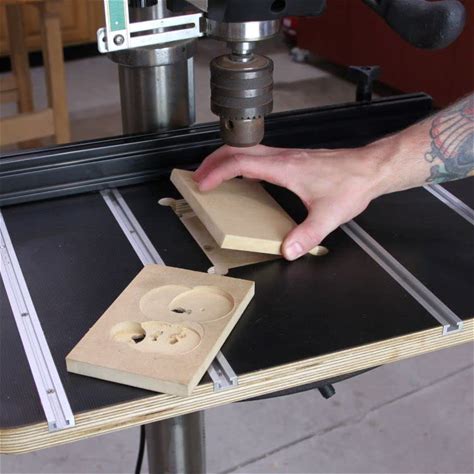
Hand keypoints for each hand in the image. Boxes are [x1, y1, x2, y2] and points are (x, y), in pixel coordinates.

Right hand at [193, 143, 390, 259]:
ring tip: (213, 174)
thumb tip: (287, 250)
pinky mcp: (292, 160)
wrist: (369, 169)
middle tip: (198, 176)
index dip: (218, 172)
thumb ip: (307, 235)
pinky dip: (241, 162)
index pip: (241, 163)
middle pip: (238, 150)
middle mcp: (283, 157)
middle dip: (213, 161)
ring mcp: (287, 156)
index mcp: (285, 167)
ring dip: (226, 159)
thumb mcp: (329, 215)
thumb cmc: (351, 184)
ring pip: (247, 150)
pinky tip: (244, 176)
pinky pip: (258, 156)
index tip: (203, 183)